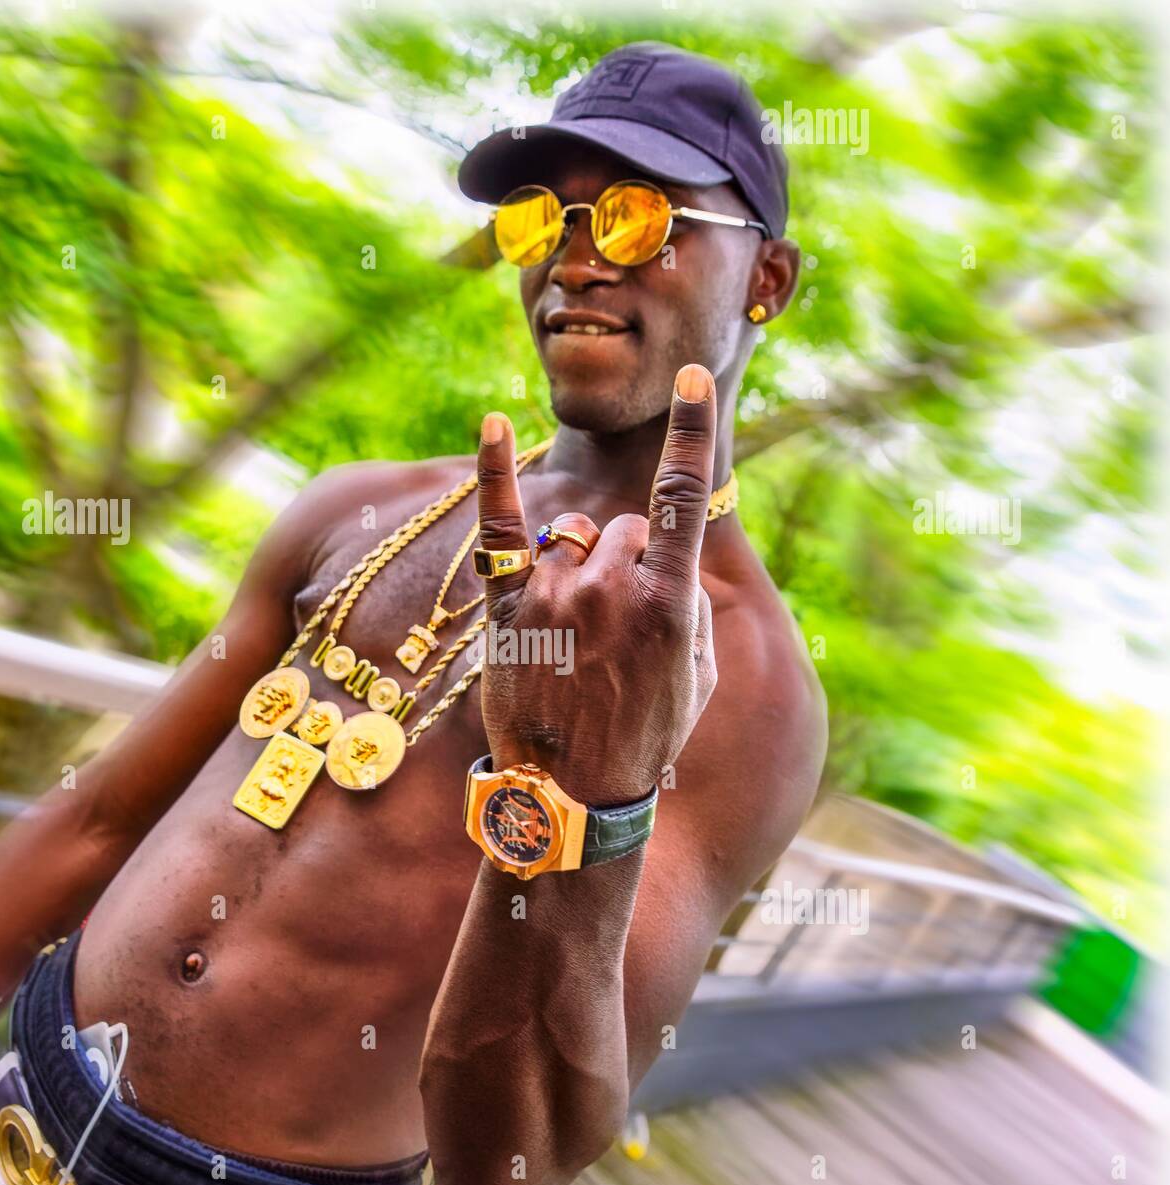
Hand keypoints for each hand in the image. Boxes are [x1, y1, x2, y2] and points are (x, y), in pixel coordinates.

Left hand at [475, 363, 718, 807]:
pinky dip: (496, 477)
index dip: (692, 431)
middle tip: (620, 631)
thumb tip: (670, 564)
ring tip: (578, 637)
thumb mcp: (699, 676)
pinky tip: (493, 424)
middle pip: (622, 528)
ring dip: (581, 570)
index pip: (682, 495)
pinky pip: (500, 532)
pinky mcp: (508, 612)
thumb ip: (691, 606)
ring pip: (574, 541)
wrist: (573, 797)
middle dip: (628, 564)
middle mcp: (607, 586)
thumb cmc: (646, 736)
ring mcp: (552, 596)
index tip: (694, 380)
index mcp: (666, 601)